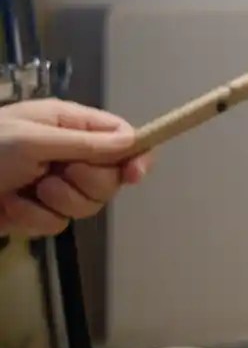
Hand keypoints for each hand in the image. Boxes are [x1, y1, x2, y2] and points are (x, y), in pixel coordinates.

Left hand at [0, 99, 152, 236]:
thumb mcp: (33, 140)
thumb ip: (85, 143)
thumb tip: (131, 142)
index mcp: (68, 124)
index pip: (120, 137)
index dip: (134, 155)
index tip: (134, 174)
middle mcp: (67, 153)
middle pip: (110, 177)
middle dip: (87, 182)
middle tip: (59, 176)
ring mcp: (54, 185)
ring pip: (88, 204)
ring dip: (58, 202)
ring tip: (28, 191)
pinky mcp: (38, 212)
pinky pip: (58, 223)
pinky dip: (33, 218)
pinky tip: (11, 207)